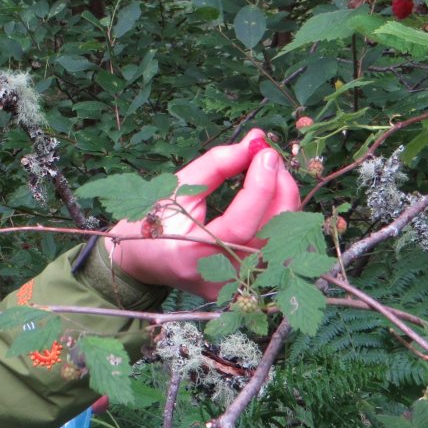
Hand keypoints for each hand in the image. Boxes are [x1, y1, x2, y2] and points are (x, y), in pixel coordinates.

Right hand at [105, 130, 300, 300]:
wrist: (143, 260)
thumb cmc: (154, 220)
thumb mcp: (176, 187)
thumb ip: (216, 165)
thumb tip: (254, 142)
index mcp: (190, 254)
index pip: (240, 225)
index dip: (259, 187)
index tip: (265, 153)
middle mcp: (217, 276)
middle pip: (268, 237)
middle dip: (280, 191)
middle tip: (272, 159)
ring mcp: (233, 286)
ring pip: (279, 244)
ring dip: (284, 202)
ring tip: (273, 174)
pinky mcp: (244, 284)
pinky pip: (274, 249)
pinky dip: (280, 219)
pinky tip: (273, 197)